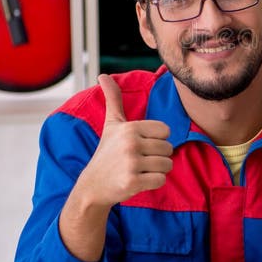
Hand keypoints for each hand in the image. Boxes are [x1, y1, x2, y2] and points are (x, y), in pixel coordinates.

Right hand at [58, 74, 172, 261]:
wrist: (93, 186)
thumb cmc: (107, 152)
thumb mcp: (111, 125)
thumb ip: (113, 100)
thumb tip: (103, 75)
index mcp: (130, 127)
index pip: (166, 131)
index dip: (157, 140)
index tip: (141, 145)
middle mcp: (131, 143)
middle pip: (168, 148)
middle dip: (158, 157)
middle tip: (138, 160)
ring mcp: (132, 163)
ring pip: (167, 164)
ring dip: (157, 170)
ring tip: (139, 170)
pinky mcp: (133, 181)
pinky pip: (161, 180)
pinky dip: (153, 183)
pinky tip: (138, 181)